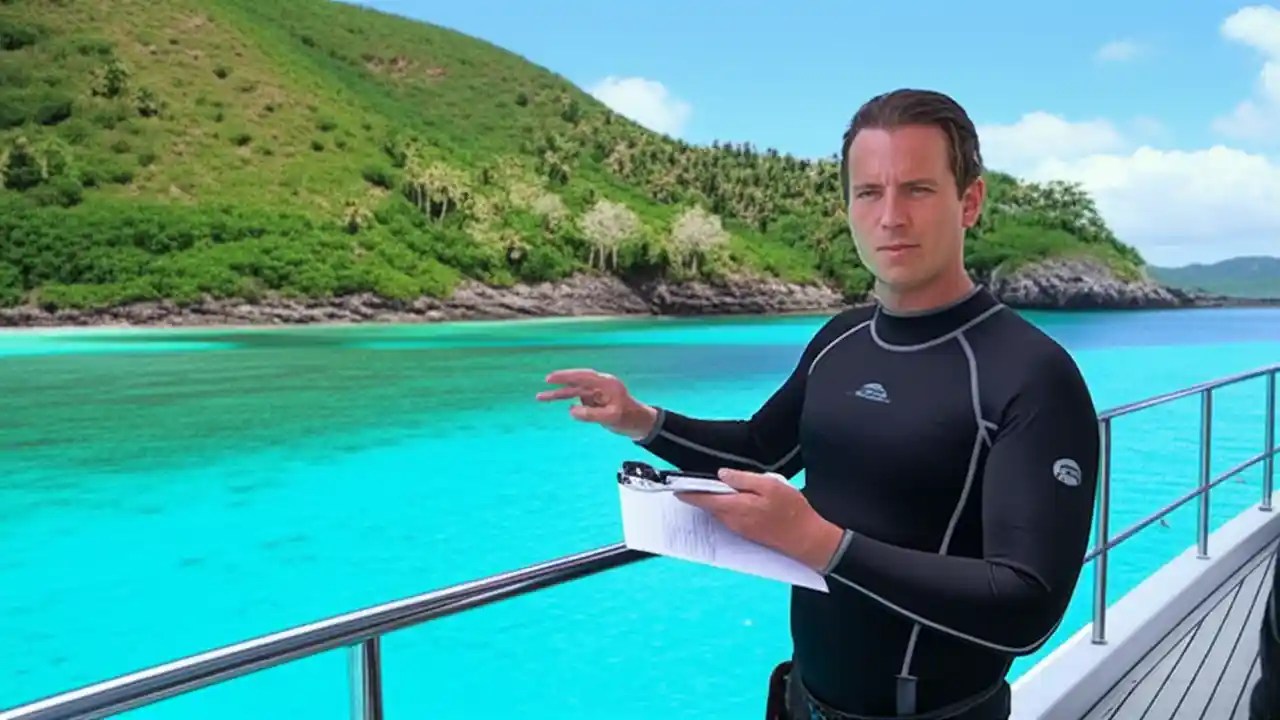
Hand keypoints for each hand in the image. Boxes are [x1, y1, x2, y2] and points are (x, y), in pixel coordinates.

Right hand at [536, 368, 657, 439]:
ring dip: (559, 394)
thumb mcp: (611, 418)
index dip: (567, 376)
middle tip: (546, 382)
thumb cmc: (629, 418)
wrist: (639, 423)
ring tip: (540, 397)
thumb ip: (591, 414)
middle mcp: (600, 385)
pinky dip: (568, 400)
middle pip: (576, 381)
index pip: (583, 376)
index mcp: (606, 384)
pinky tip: (566, 407)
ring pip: (575, 391)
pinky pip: (579, 399)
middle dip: (560, 382)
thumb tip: (570, 410)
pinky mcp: (595, 400)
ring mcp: (597, 392)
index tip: (551, 378)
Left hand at [676, 469, 844, 571]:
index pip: (704, 499)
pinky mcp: (747, 533)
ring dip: (712, 501)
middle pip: (709, 506)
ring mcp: (739, 529)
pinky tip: (732, 499)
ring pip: (719, 512)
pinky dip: (724, 508)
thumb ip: (743, 479)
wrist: (806, 539)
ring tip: (713, 486)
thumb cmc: (791, 510)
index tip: (675, 487)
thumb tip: (722, 475)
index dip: (688, 493)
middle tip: (693, 481)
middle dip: (700, 495)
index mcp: (736, 507)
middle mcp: (733, 521)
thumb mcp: (770, 485)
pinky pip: (728, 518)